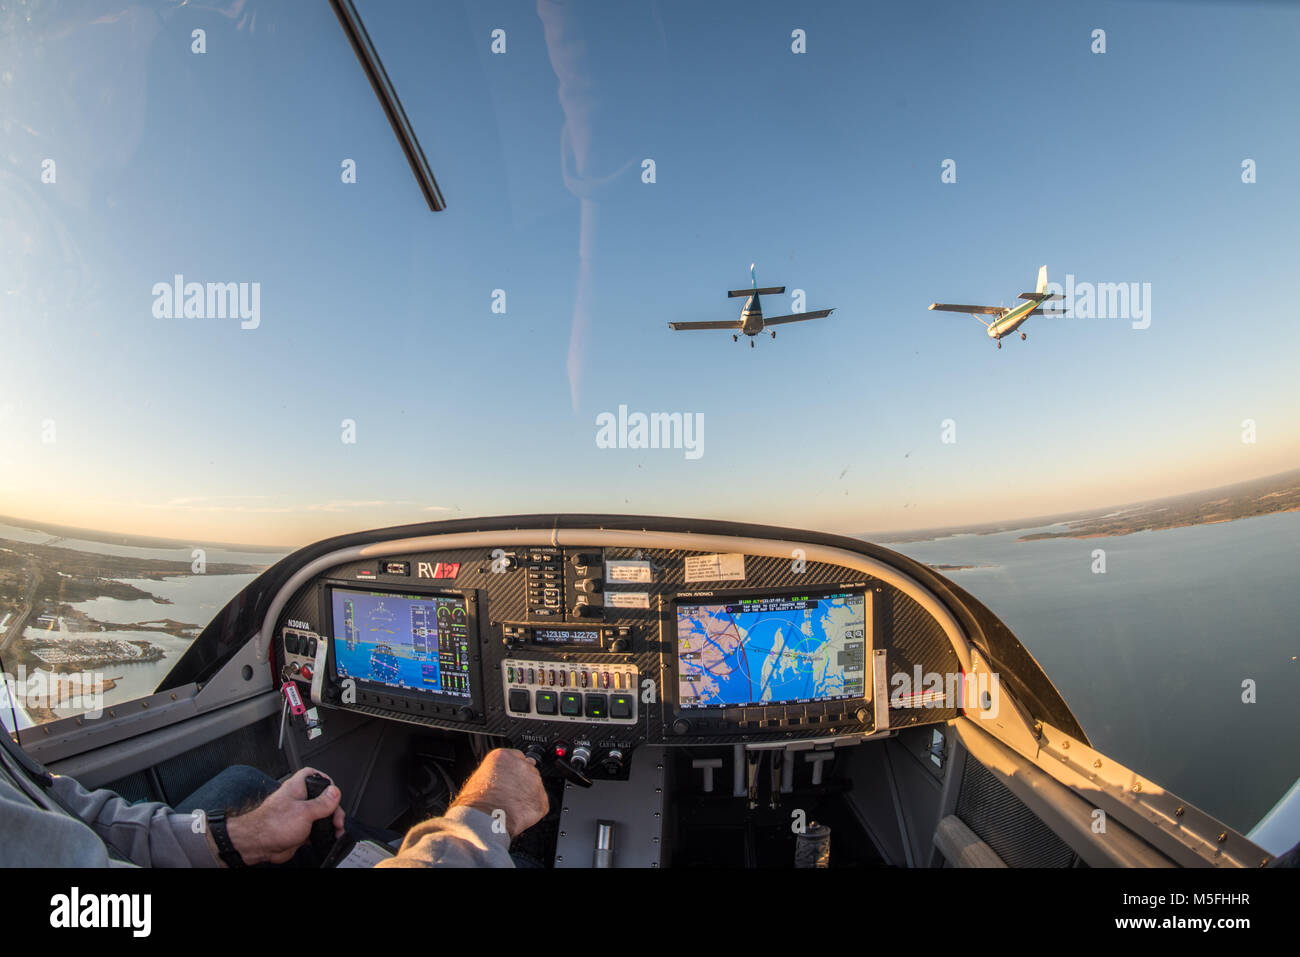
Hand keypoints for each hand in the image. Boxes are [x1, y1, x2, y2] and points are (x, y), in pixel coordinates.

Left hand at [217, 767, 344, 865]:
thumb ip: (322, 803)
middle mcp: (297, 800)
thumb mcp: (305, 811)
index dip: (324, 779)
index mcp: (297, 788)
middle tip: (337, 818)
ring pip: (319, 815)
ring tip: (336, 830)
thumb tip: (335, 792)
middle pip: (321, 798)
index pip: (312, 774)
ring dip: (329, 823)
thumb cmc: (271, 825)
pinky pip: (314, 830)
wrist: (257, 846)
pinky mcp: (297, 830)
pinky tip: (327, 837)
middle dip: (333, 808)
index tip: (334, 790)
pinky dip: (322, 834)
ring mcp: (297, 815)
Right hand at [451, 748, 547, 839]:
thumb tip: (509, 771)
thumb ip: (499, 770)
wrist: (481, 820)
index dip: (514, 772)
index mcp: (505, 756)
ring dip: (527, 797)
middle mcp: (522, 765)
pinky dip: (532, 812)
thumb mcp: (480, 776)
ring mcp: (534, 782)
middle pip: (528, 772)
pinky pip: (540, 805)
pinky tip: (518, 814)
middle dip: (522, 784)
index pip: (518, 758)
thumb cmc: (475, 802)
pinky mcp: (541, 800)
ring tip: (511, 807)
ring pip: (535, 788)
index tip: (511, 780)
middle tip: (509, 797)